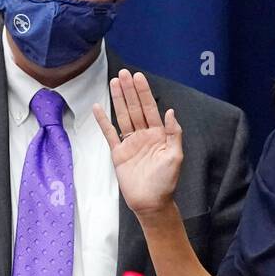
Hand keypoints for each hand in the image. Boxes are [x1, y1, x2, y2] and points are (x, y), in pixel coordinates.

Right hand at [92, 68, 183, 217]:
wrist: (151, 202)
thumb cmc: (166, 182)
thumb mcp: (175, 156)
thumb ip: (173, 133)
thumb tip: (170, 112)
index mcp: (159, 135)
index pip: (150, 109)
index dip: (144, 93)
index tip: (138, 77)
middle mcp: (144, 135)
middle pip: (135, 108)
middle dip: (130, 90)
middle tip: (123, 73)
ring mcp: (130, 143)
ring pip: (123, 116)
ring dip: (118, 99)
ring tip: (113, 82)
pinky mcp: (119, 152)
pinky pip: (109, 133)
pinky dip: (103, 121)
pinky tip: (98, 107)